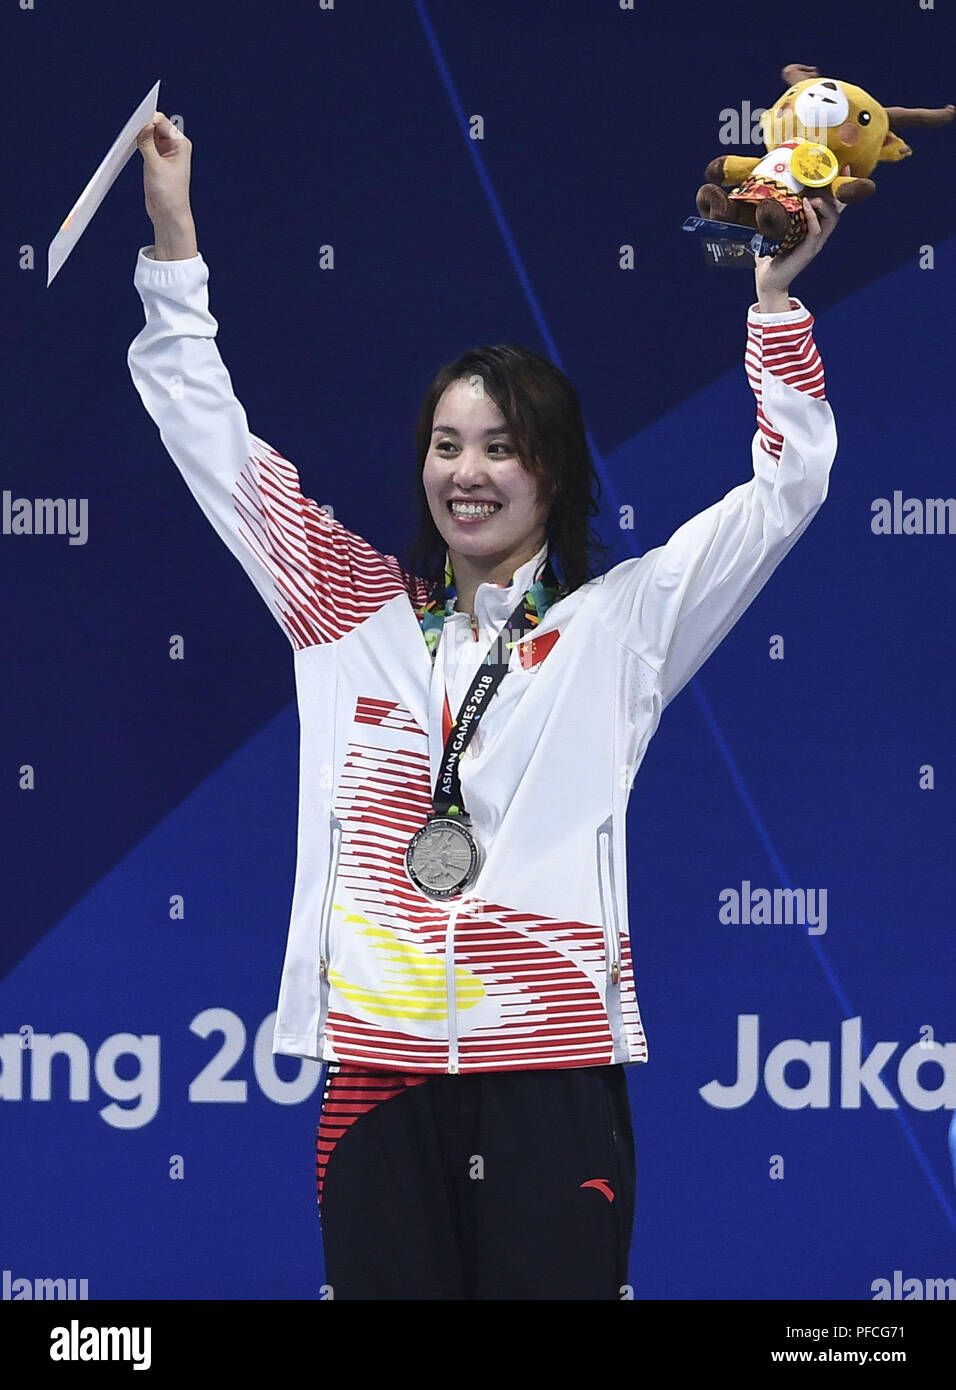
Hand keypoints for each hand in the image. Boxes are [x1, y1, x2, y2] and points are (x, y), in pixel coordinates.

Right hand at [135, 111, 193, 231]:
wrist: (168, 215)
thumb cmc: (168, 194)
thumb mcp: (155, 165)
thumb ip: (147, 143)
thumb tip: (142, 124)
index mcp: (180, 143)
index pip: (162, 121)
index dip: (147, 119)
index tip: (134, 123)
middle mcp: (174, 145)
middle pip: (154, 125)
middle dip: (142, 126)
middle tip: (128, 131)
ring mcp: (164, 152)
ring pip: (148, 134)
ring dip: (138, 135)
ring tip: (127, 140)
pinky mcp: (155, 159)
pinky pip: (145, 144)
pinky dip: (137, 143)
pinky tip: (128, 145)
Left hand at [754, 165, 848, 306]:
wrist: (768, 280)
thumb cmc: (771, 255)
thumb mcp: (775, 228)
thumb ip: (778, 211)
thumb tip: (768, 189)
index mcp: (815, 227)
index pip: (834, 205)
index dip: (840, 187)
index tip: (846, 167)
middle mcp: (819, 233)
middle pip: (837, 208)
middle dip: (834, 191)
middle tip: (822, 180)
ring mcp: (815, 242)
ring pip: (832, 218)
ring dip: (824, 203)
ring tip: (812, 197)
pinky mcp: (808, 250)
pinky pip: (817, 230)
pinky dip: (812, 215)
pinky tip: (807, 205)